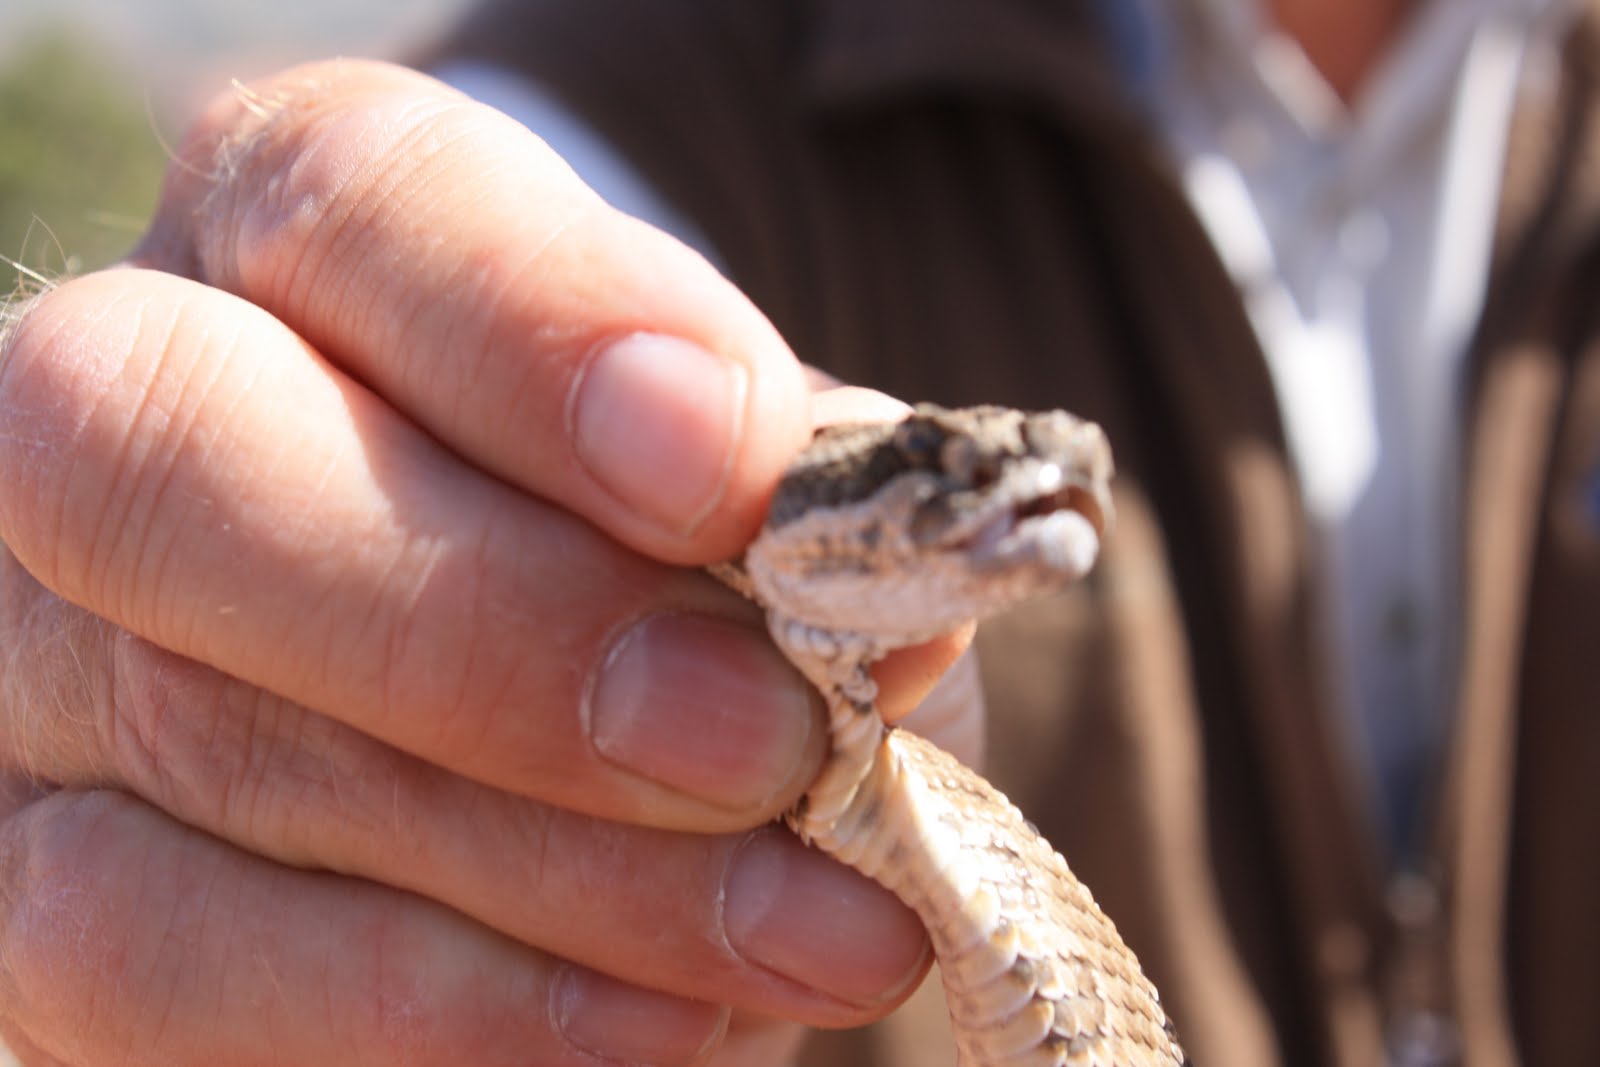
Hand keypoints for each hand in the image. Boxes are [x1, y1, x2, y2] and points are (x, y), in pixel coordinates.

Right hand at [0, 61, 974, 1065]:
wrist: (552, 713)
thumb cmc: (659, 562)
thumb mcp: (743, 498)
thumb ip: (792, 522)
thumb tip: (887, 612)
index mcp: (300, 244)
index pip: (357, 209)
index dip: (538, 329)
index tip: (733, 468)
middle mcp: (112, 418)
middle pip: (166, 455)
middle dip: (494, 626)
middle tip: (763, 738)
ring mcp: (37, 661)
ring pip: (193, 742)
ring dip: (541, 872)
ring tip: (808, 930)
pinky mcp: (31, 884)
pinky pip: (151, 976)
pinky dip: (446, 1016)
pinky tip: (662, 1023)